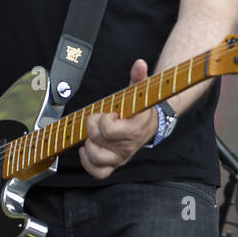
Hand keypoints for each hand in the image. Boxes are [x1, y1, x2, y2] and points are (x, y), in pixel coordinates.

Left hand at [80, 58, 159, 179]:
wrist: (151, 124)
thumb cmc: (142, 108)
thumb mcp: (141, 91)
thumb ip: (139, 78)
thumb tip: (139, 64)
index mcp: (135, 129)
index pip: (109, 130)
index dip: (103, 119)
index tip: (110, 112)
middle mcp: (127, 147)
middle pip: (97, 140)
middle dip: (93, 125)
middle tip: (100, 118)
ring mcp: (120, 157)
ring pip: (97, 158)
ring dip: (89, 143)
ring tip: (94, 133)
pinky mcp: (114, 164)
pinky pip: (99, 172)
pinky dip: (88, 164)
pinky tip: (86, 149)